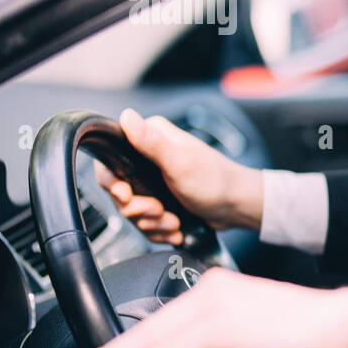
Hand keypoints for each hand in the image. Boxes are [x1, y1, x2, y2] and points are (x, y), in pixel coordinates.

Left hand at [63, 269, 347, 347]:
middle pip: (149, 326)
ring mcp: (218, 303)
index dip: (128, 347)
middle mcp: (213, 289)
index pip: (162, 322)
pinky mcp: (225, 323)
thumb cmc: (307, 336)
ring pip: (154, 337)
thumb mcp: (250, 347)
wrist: (340, 325)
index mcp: (219, 290)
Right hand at [95, 108, 263, 244]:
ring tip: (173, 221)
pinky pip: (146, 223)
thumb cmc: (216, 182)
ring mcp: (154, 182)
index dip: (112, 184)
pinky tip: (176, 228)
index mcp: (151, 140)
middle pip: (118, 192)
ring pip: (132, 211)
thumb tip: (126, 116)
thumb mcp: (180, 162)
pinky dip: (160, 231)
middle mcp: (149, 158)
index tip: (126, 195)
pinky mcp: (161, 201)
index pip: (109, 161)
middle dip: (139, 210)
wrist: (238, 207)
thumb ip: (152, 142)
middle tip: (159, 211)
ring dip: (152, 223)